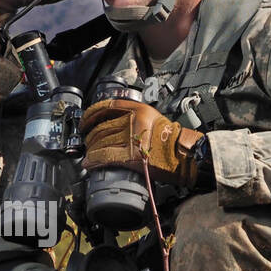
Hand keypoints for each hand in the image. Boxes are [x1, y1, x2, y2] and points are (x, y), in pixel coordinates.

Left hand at [79, 98, 204, 187]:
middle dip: (91, 137)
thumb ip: (135, 117)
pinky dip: (94, 160)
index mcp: (139, 110)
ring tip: (88, 154)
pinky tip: (90, 163)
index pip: (107, 107)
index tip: (85, 120)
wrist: (184, 153)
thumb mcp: (153, 118)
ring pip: (101, 142)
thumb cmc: (171, 139)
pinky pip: (105, 157)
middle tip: (88, 142)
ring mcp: (132, 139)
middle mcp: (133, 122)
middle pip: (102, 127)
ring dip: (91, 150)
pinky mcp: (131, 157)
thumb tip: (115, 124)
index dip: (91, 114)